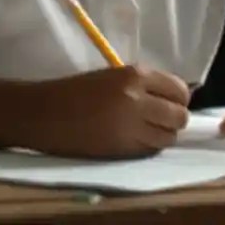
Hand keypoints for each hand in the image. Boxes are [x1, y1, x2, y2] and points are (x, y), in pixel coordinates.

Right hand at [28, 66, 190, 158]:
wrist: (45, 113)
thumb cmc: (76, 90)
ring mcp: (131, 127)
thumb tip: (171, 97)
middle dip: (175, 119)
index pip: (179, 90)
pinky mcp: (122, 149)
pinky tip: (137, 140)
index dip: (179, 98)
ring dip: (163, 135)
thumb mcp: (114, 77)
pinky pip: (150, 149)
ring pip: (169, 137)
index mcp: (135, 75)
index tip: (171, 101)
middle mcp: (138, 100)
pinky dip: (149, 146)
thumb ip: (143, 85)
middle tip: (162, 119)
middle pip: (179, 116)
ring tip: (149, 131)